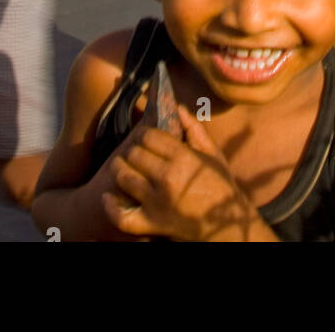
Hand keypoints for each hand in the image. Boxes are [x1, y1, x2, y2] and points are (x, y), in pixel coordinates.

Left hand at [102, 105, 270, 241]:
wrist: (227, 227)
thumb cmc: (220, 186)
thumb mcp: (213, 154)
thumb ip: (194, 128)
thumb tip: (177, 107)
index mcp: (183, 158)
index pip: (148, 136)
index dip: (143, 134)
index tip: (144, 137)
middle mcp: (168, 178)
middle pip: (134, 154)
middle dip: (132, 150)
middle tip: (134, 153)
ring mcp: (157, 203)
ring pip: (124, 177)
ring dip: (120, 170)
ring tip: (121, 166)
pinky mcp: (152, 224)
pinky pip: (122, 216)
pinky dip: (111, 206)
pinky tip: (107, 196)